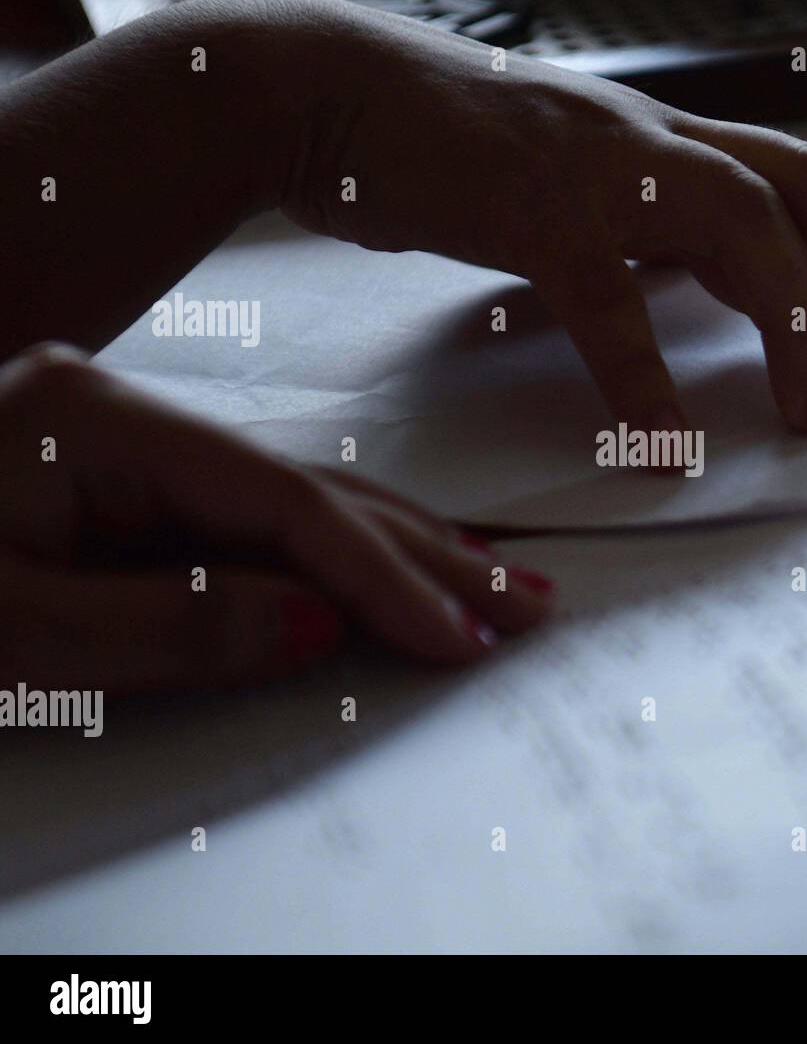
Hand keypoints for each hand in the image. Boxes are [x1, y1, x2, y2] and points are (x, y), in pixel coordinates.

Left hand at [0, 344, 552, 692]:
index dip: (377, 572)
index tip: (450, 630)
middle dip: (423, 552)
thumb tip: (314, 624)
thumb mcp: (10, 627)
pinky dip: (338, 549)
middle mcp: (126, 417)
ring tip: (488, 580)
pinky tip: (395, 558)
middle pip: (312, 486)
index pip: (280, 503)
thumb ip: (173, 625)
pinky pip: (259, 517)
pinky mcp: (130, 477)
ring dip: (401, 545)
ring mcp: (131, 442)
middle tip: (516, 599)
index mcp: (94, 421)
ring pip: (299, 496)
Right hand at [280, 0, 806, 432]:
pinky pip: (608, 300)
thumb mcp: (580, 183)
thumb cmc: (455, 150)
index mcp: (674, 142)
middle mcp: (657, 142)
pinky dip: (645, 380)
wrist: (334, 94)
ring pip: (743, 223)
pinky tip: (665, 445)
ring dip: (796, 324)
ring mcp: (597, 167)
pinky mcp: (528, 206)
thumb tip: (709, 290)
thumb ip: (648, 227)